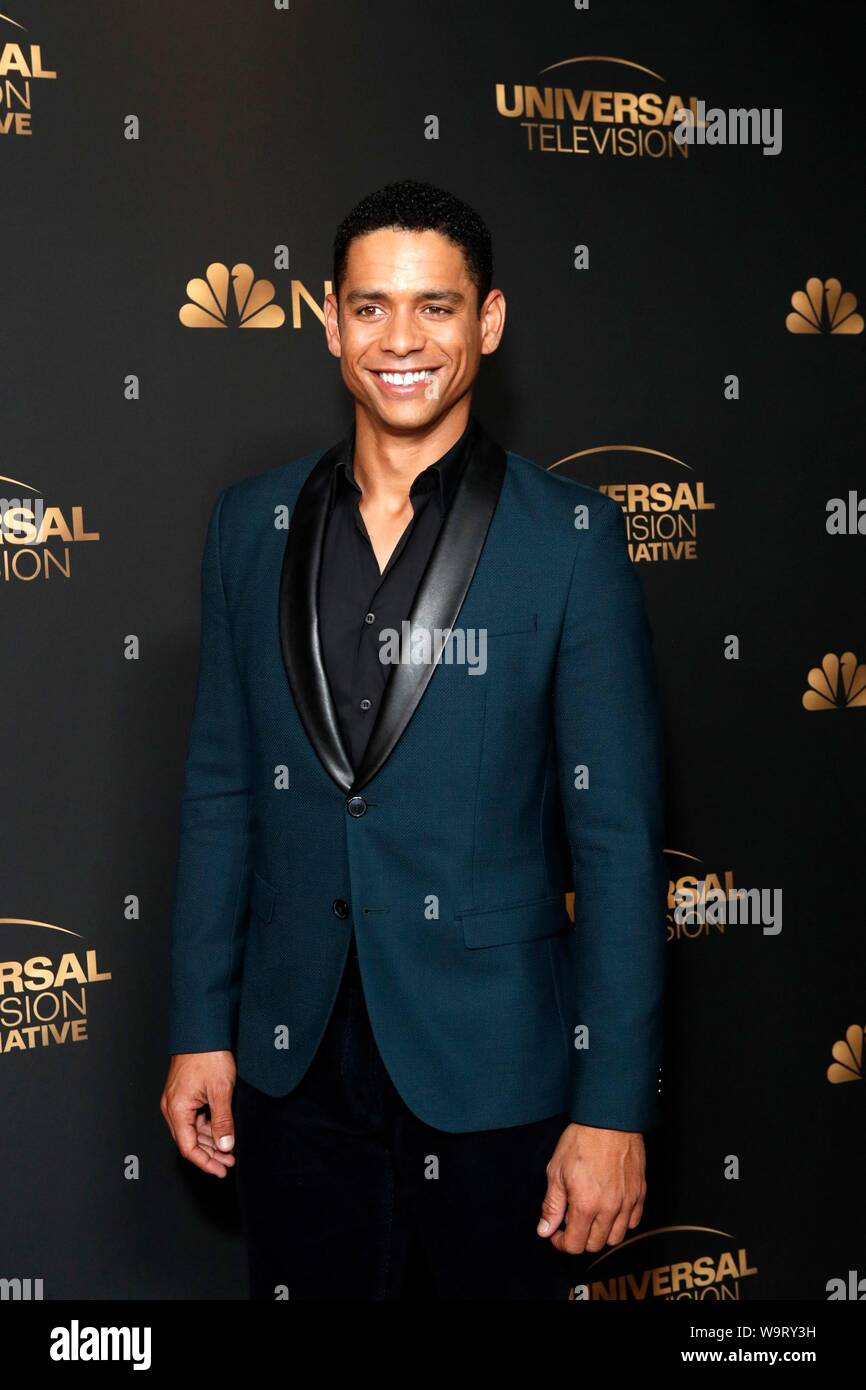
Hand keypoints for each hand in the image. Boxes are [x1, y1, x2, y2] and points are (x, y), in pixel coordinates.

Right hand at [160, 1051, 236, 1176]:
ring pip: (193, 1130)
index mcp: (177, 1109)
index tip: (221, 1170)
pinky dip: (209, 1127)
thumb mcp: (221, 1090)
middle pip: (189, 1141)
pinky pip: (195, 1118)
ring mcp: (177, 1100)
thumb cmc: (209, 1055)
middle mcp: (172, 1107)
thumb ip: (223, 1121)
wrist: (203, 1029)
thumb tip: (225, 1146)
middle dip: (210, 1154)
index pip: (188, 1148)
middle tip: (229, 1162)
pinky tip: (223, 1131)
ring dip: (211, 1141)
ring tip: (230, 1149)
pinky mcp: (185, 1093)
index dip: (205, 1162)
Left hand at [537, 1122, 645, 1252]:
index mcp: (586, 1205)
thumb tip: (545, 1229)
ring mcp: (627, 1202)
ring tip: (590, 1215)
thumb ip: (552, 1205)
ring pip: (616, 1237)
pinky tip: (609, 1208)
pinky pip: (633, 1222)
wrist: (608, 1119)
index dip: (562, 1243)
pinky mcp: (639, 1193)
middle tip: (571, 1220)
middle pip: (595, 1244)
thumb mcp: (556, 1171)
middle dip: (580, 1238)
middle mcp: (609, 1209)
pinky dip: (621, 1222)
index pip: (575, 1245)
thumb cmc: (582, 1140)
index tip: (557, 1232)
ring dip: (600, 1233)